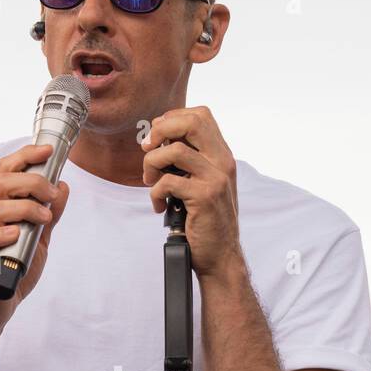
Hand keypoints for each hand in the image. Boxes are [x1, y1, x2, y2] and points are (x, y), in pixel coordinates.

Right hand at [0, 142, 68, 333]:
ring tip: (44, 218)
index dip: (26, 155)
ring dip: (24, 208)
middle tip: (52, 193)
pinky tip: (17, 233)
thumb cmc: (15, 267)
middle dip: (31, 182)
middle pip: (2, 183)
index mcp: (2, 205)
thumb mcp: (40, 238)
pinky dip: (2, 233)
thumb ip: (50, 214)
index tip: (48, 150)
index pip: (7, 170)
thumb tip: (63, 186)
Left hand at [141, 106, 243, 279]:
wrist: (221, 255)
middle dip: (161, 130)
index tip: (157, 139)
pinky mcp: (204, 197)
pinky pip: (168, 182)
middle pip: (191, 121)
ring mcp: (215, 178)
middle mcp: (222, 162)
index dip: (172, 119)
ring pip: (174, 150)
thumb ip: (190, 161)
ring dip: (152, 165)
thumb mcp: (203, 183)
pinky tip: (159, 206)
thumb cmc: (206, 220)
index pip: (200, 115)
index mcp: (221, 155)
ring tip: (150, 183)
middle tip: (148, 149)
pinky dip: (155, 193)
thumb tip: (158, 141)